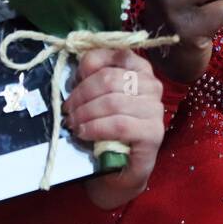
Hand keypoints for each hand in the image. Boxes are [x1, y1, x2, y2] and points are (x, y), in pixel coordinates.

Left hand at [63, 49, 164, 208]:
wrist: (119, 170)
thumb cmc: (106, 129)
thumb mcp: (96, 97)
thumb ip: (91, 78)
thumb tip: (79, 70)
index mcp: (140, 70)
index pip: (115, 53)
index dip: (90, 64)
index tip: (74, 79)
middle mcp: (152, 85)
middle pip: (109, 79)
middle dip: (81, 94)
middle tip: (67, 110)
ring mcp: (155, 109)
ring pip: (112, 101)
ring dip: (85, 112)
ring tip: (72, 123)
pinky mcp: (153, 133)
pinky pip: (119, 124)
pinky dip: (96, 127)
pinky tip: (84, 132)